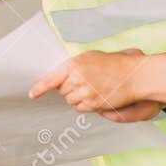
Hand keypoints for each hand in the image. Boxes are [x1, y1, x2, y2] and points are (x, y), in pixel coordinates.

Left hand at [29, 51, 160, 121]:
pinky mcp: (93, 104)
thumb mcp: (90, 57)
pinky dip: (86, 104)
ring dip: (77, 97)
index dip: (40, 88)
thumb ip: (73, 66)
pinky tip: (97, 95)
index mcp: (74, 64)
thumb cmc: (114, 63)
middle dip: (69, 88)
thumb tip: (60, 78)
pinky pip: (81, 108)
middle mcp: (77, 79)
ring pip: (70, 101)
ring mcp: (85, 93)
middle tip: (84, 81)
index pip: (51, 79)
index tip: (32, 94)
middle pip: (62, 91)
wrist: (133, 75)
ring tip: (93, 87)